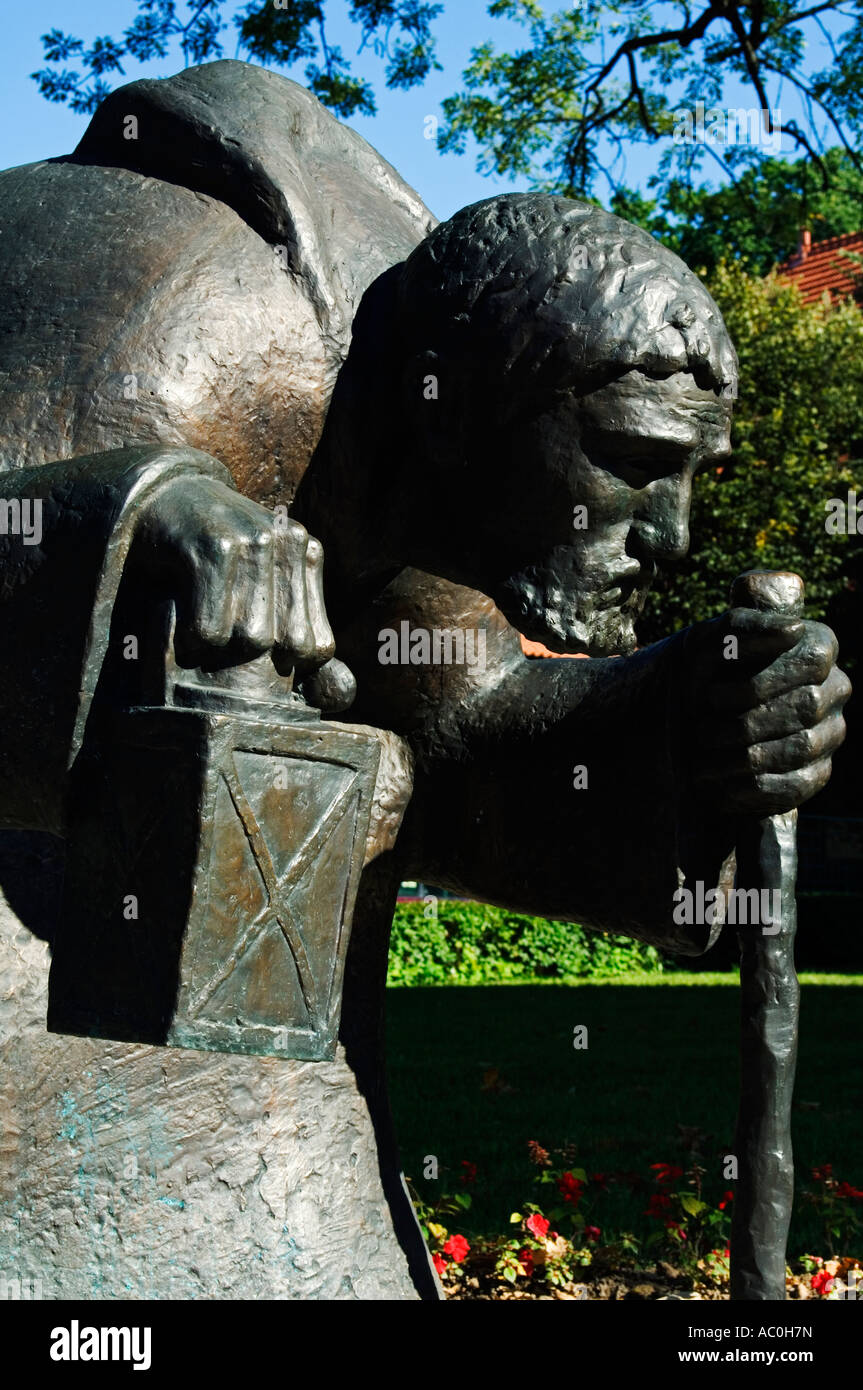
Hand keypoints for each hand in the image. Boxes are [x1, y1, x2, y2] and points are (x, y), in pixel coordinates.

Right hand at [128, 476, 348, 704]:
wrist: (163, 497)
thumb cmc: (216, 557)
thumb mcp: (266, 585)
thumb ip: (302, 635)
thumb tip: (342, 694)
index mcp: (307, 552)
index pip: (317, 646)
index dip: (285, 664)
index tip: (252, 650)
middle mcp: (288, 541)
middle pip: (286, 645)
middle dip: (251, 657)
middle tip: (223, 641)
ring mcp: (254, 540)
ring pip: (252, 638)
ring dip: (220, 650)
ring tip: (202, 631)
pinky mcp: (214, 546)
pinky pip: (213, 629)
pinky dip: (194, 641)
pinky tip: (183, 625)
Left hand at [682, 607, 850, 815]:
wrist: (690, 714)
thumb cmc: (706, 670)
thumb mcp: (714, 641)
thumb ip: (748, 625)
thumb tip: (794, 630)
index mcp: (819, 647)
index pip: (812, 661)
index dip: (761, 682)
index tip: (712, 695)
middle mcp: (836, 689)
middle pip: (805, 708)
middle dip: (745, 723)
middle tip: (701, 732)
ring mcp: (831, 734)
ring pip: (800, 748)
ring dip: (742, 757)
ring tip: (702, 761)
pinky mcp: (818, 773)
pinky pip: (796, 785)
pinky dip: (751, 789)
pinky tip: (718, 786)